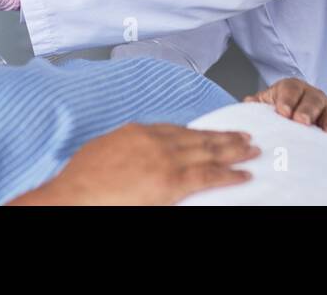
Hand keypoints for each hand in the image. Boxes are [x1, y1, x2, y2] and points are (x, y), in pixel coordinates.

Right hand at [8, 123, 259, 204]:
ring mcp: (165, 160)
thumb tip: (136, 159)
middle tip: (245, 136)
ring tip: (251, 149)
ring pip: (208, 152)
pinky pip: (208, 176)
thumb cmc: (81, 181)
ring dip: (233, 150)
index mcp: (138, 132)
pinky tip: (244, 174)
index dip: (197, 132)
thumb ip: (126, 150)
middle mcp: (155, 140)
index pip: (176, 130)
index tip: (210, 133)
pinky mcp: (171, 182)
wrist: (75, 195)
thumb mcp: (104, 151)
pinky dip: (229, 174)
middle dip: (223, 137)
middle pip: (197, 137)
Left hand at [244, 78, 326, 139]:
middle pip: (313, 99)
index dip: (287, 99)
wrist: (290, 120)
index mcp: (293, 89)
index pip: (290, 89)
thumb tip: (248, 104)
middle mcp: (313, 97)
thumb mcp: (265, 105)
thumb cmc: (278, 112)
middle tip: (301, 122)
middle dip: (307, 110)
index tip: (282, 111)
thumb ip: (256, 106)